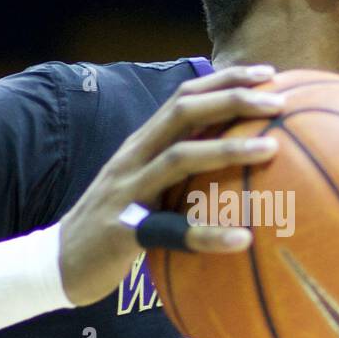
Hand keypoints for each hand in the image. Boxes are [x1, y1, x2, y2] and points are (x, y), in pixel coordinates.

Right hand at [58, 64, 283, 305]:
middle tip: (280, 102)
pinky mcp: (122, 231)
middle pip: (184, 113)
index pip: (185, 98)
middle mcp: (134, 158)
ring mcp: (126, 192)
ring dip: (227, 150)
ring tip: (271, 150)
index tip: (269, 75)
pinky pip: (169, 230)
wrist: (58, 262)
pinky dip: (206, 233)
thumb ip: (178, 169)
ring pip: (178, 159)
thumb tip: (230, 160)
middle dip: (232, 100)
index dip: (225, 81)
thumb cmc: (115, 223)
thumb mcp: (144, 185)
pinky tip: (242, 239)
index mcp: (142, 144)